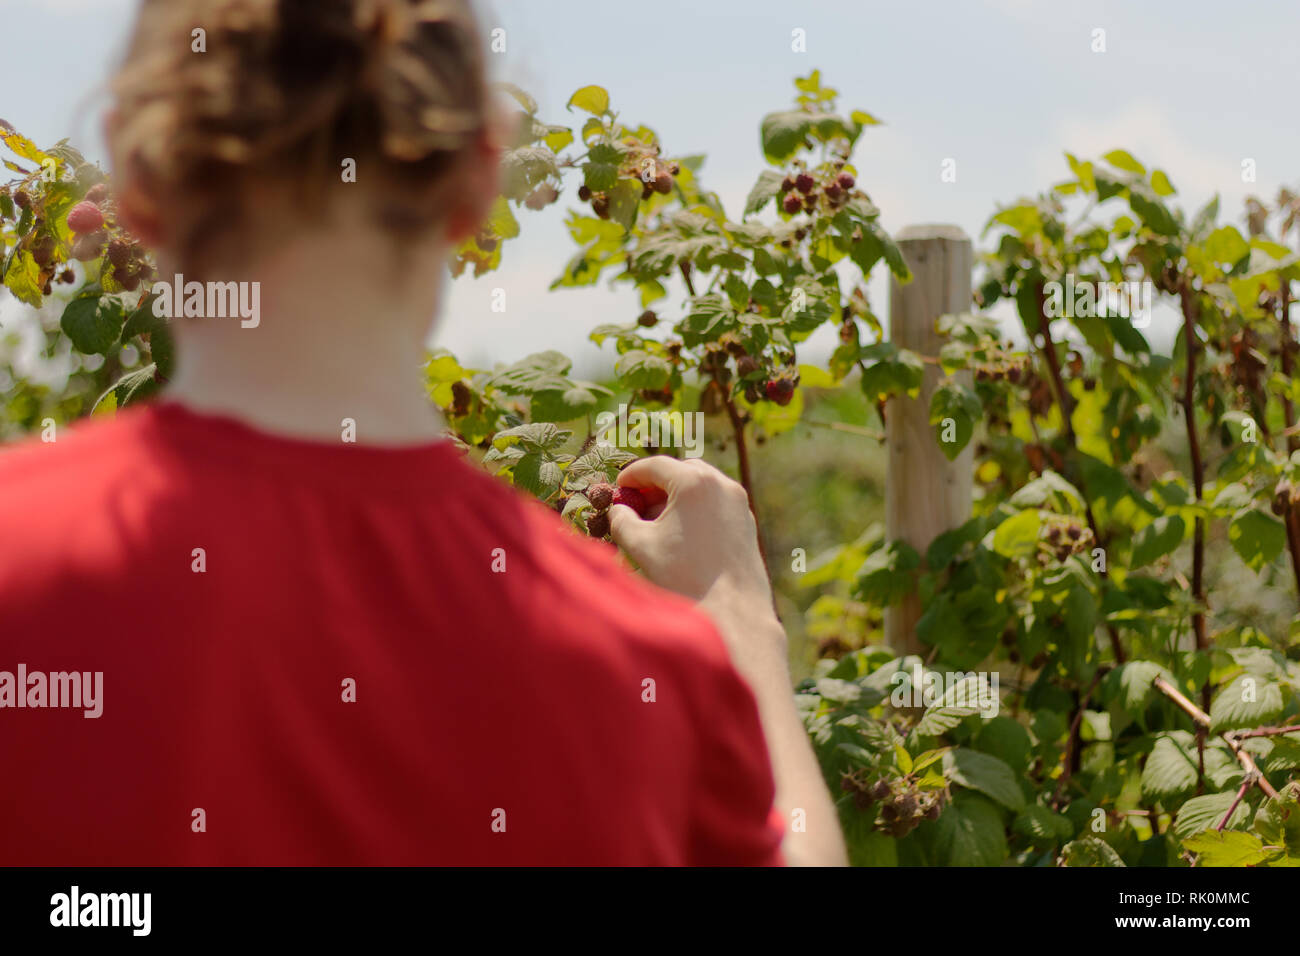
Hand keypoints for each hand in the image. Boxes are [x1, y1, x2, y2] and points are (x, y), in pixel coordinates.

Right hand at [608, 456, 773, 623]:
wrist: (733, 610)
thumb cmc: (684, 576)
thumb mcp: (640, 545)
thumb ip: (622, 520)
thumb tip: (618, 510)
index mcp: (694, 482)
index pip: (655, 465)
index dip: (632, 475)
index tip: (619, 487)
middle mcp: (721, 484)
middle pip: (681, 471)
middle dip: (656, 484)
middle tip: (637, 503)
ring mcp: (738, 503)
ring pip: (701, 487)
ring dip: (677, 497)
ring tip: (657, 523)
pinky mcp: (747, 522)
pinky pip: (716, 504)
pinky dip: (696, 510)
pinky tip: (681, 535)